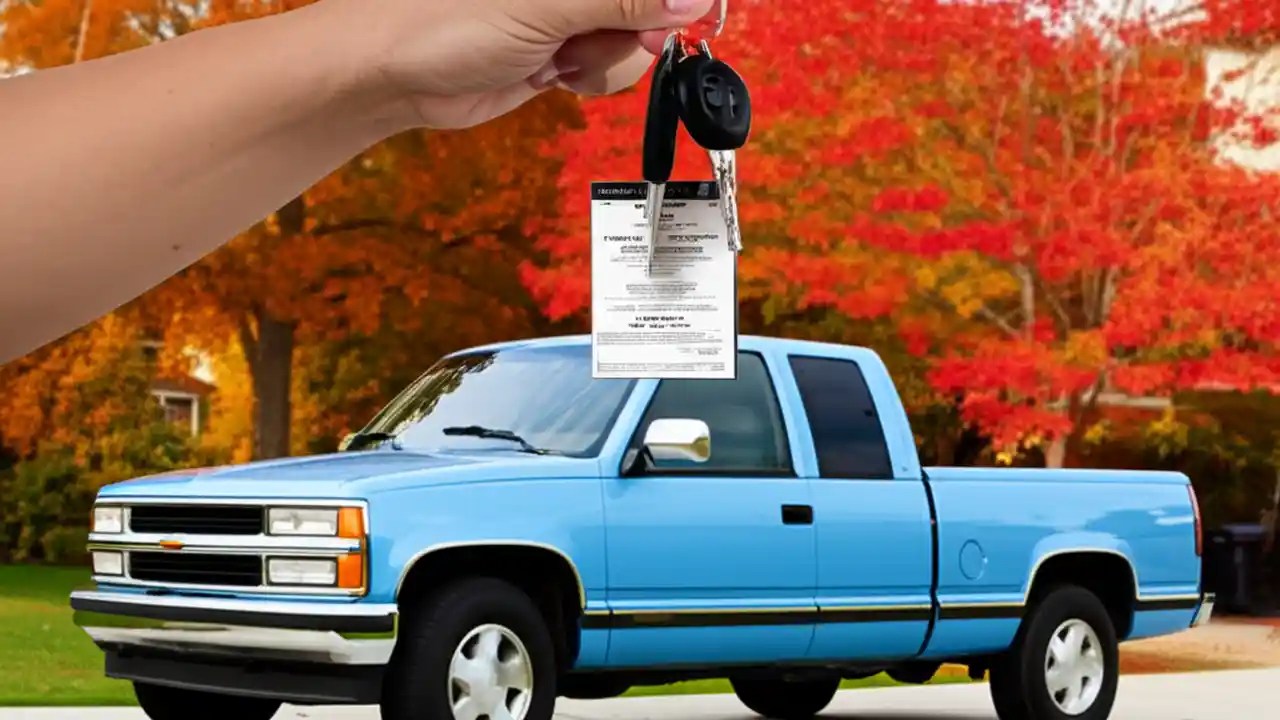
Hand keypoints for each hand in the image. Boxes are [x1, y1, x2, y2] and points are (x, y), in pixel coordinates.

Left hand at [334, 0, 716, 128]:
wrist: (392, 75)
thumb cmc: (441, 20)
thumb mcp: (545, 6)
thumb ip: (621, 0)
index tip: (695, 11)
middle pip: (650, 2)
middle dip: (641, 26)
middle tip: (616, 37)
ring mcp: (569, 11)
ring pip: (634, 35)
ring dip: (610, 58)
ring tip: (564, 59)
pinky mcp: (562, 48)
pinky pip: (609, 64)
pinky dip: (593, 77)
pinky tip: (556, 74)